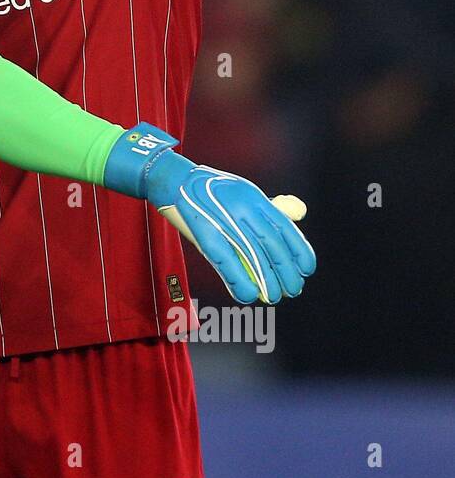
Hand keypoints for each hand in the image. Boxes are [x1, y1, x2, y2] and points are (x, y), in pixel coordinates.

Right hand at [103, 123, 316, 304]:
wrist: (172, 180)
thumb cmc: (208, 190)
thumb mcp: (242, 190)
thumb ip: (268, 206)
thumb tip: (299, 214)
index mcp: (253, 197)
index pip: (284, 227)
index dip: (299, 250)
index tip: (306, 270)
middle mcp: (242, 207)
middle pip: (272, 244)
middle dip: (286, 271)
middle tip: (293, 290)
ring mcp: (222, 219)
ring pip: (252, 255)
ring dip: (266, 280)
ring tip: (274, 297)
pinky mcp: (204, 232)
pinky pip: (225, 260)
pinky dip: (237, 280)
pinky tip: (247, 295)